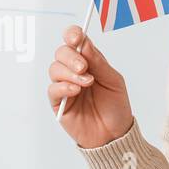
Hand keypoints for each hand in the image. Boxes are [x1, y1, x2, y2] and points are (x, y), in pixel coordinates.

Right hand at [47, 25, 133, 148]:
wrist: (114, 134)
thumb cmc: (115, 106)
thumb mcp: (113, 80)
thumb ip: (99, 62)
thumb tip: (85, 43)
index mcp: (88, 62)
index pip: (74, 42)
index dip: (72, 35)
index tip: (77, 37)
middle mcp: (73, 71)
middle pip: (61, 53)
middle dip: (71, 57)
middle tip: (84, 67)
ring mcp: (64, 86)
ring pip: (55, 69)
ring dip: (70, 73)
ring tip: (86, 83)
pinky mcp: (58, 103)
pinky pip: (52, 89)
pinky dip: (63, 87)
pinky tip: (75, 91)